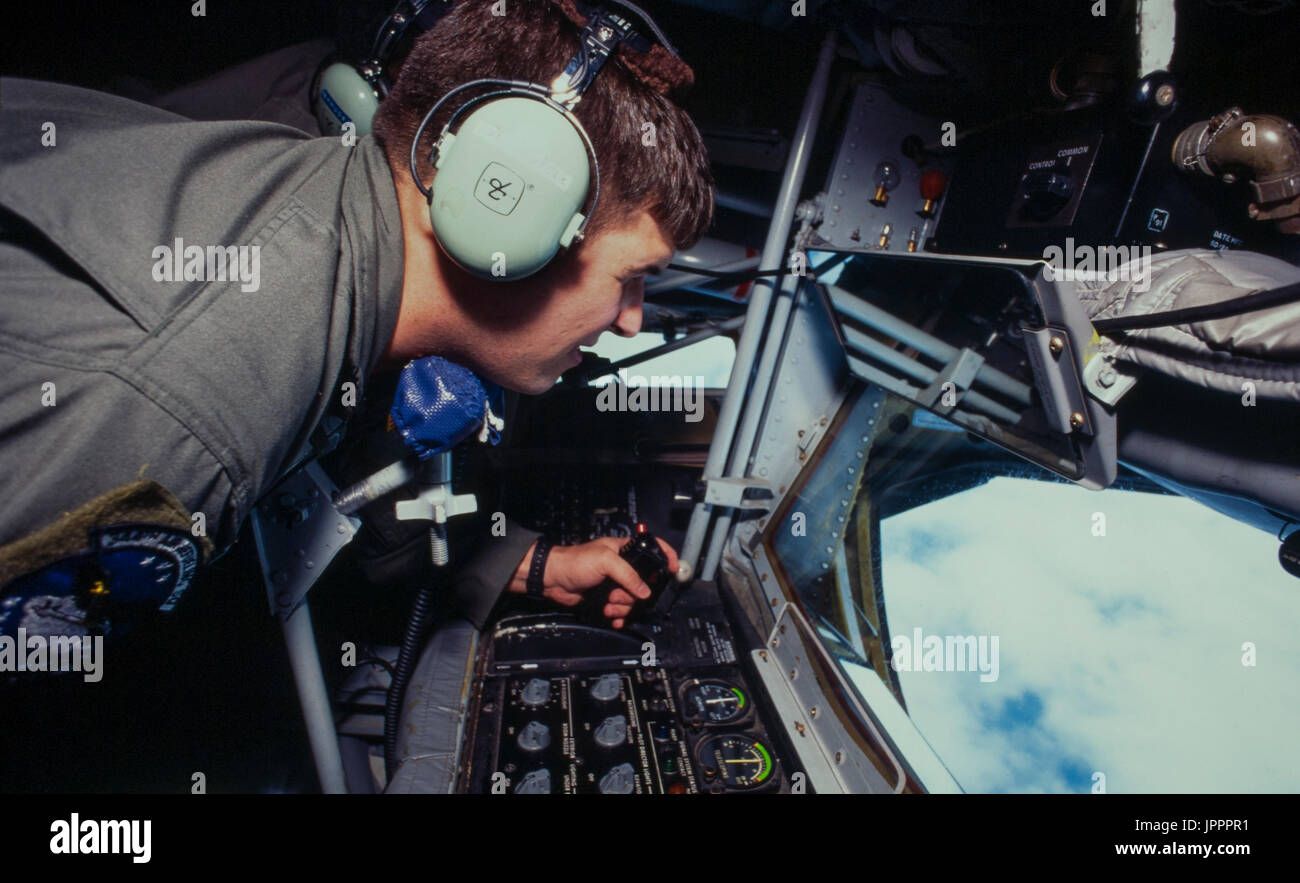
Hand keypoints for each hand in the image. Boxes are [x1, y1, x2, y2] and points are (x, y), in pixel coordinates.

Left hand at [513, 536, 678, 628]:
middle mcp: (624, 567)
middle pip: (646, 584)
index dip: (667, 557)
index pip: (653, 549)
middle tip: (617, 594)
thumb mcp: (605, 561)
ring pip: (634, 601)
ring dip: (622, 607)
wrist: (553, 580)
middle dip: (633, 595)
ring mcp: (616, 584)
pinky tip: (612, 617)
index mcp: (625, 550)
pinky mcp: (608, 599)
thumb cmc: (575, 562)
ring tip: (608, 604)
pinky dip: (620, 617)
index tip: (675, 570)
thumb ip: (628, 575)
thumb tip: (645, 591)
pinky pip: (623, 611)